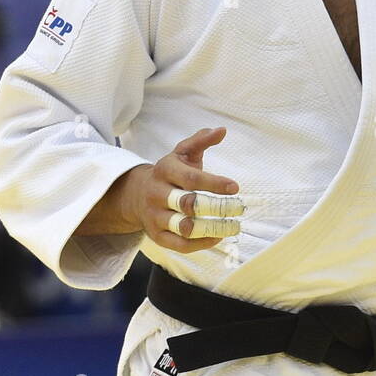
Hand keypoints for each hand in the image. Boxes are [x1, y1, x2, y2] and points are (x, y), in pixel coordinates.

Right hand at [95, 127, 243, 253]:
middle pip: (187, 204)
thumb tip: (222, 130)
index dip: (214, 183)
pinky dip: (201, 244)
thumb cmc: (170, 172)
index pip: (191, 179)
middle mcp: (157, 194)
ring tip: (233, 226)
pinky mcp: (156, 236)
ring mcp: (155, 217)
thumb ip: (201, 140)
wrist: (136, 194)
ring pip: (184, 227)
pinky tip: (218, 237)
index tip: (236, 188)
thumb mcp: (182, 152)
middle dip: (216, 208)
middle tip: (239, 209)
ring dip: (212, 229)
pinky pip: (180, 245)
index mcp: (165, 171)